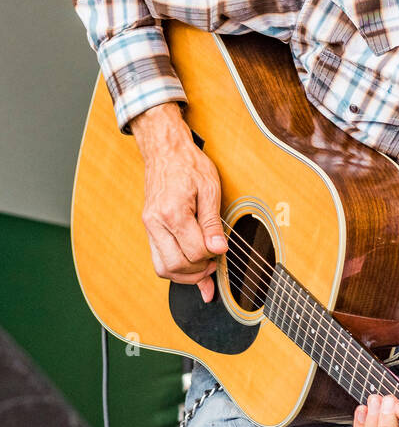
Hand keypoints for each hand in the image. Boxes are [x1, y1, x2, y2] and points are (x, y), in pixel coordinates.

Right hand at [131, 103, 226, 301]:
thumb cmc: (189, 165)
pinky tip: (190, 267)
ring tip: (203, 268)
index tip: (222, 248)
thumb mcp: (210, 190)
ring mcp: (149, 226)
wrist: (166, 151)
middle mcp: (156, 222)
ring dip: (184, 275)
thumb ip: (213, 223)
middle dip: (198, 271)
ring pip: (163, 268)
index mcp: (173, 212)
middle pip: (176, 265)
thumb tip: (219, 249)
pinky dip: (174, 267)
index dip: (212, 255)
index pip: (194, 251)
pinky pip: (158, 258)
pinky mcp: (148, 228)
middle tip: (214, 263)